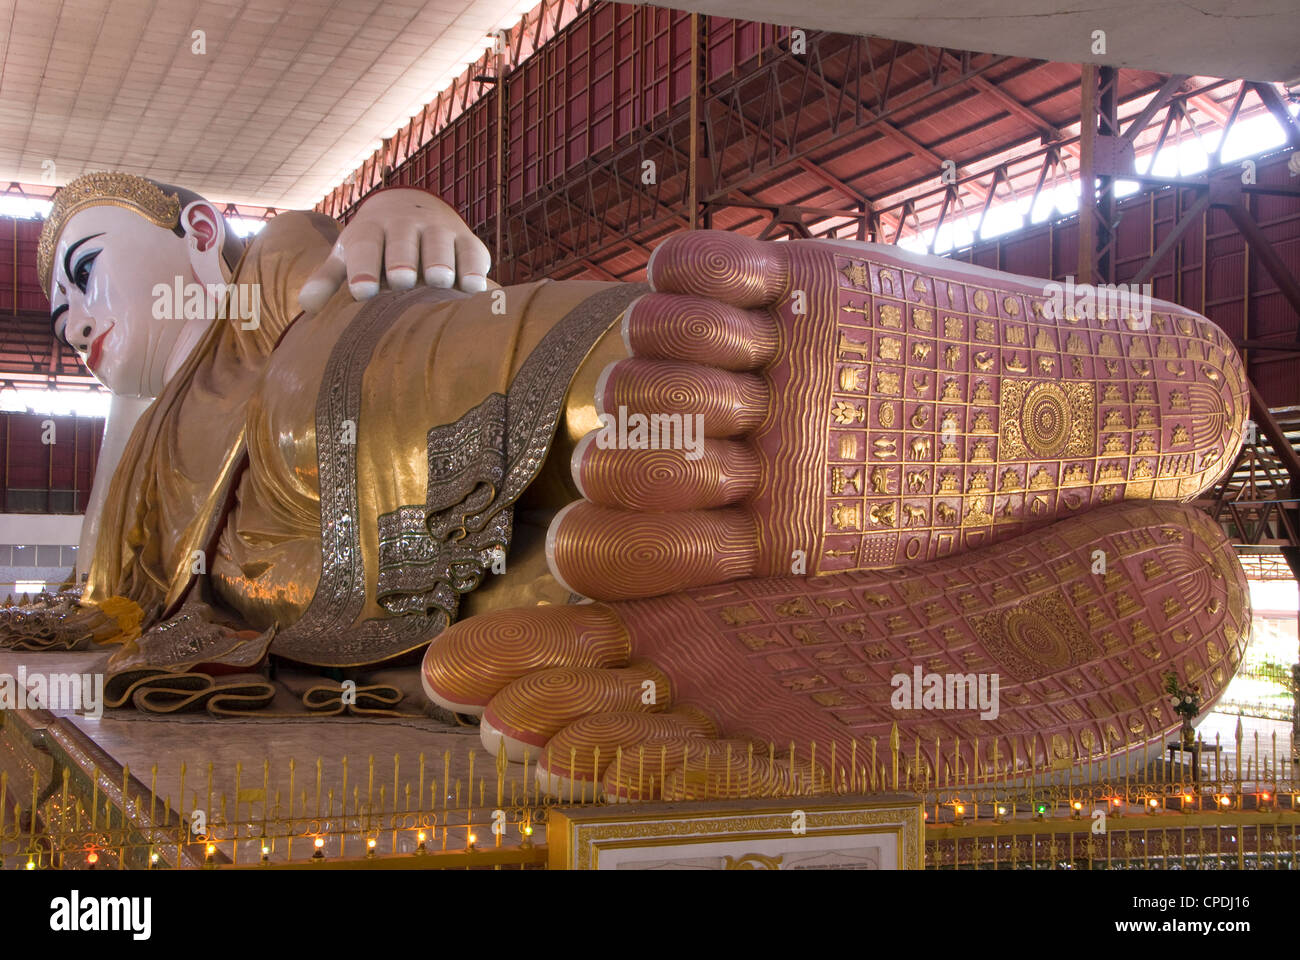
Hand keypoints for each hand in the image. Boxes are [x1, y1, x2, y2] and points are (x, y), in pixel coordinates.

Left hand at [299, 188, 490, 311]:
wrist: (413, 209)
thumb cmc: (375, 246)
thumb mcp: (349, 255)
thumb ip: (328, 280)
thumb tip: (307, 307)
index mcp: (371, 229)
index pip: (365, 244)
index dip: (363, 266)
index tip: (362, 291)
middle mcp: (405, 224)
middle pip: (403, 240)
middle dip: (402, 258)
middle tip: (402, 280)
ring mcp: (439, 230)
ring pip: (440, 243)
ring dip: (441, 260)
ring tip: (441, 281)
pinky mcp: (468, 242)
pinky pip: (473, 253)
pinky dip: (475, 269)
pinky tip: (474, 288)